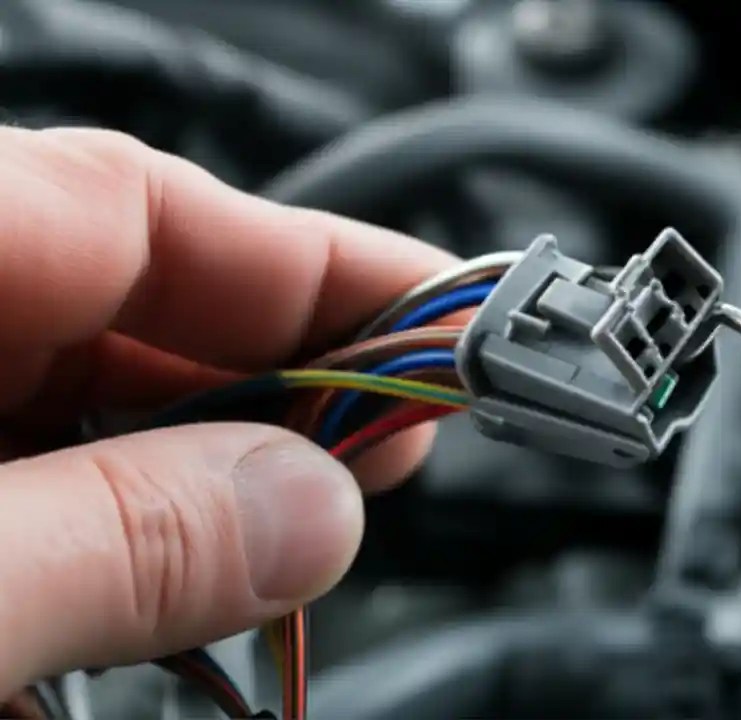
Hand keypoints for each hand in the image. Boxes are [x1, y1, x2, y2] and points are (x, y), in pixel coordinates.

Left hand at [0, 127, 455, 696]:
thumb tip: (308, 514)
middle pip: (117, 325)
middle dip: (269, 401)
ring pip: (70, 436)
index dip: (317, 263)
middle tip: (390, 456)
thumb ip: (119, 538)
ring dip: (186, 509)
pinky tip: (135, 636)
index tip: (448, 322)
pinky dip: (90, 575)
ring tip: (278, 573)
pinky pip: (9, 524)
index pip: (136, 207)